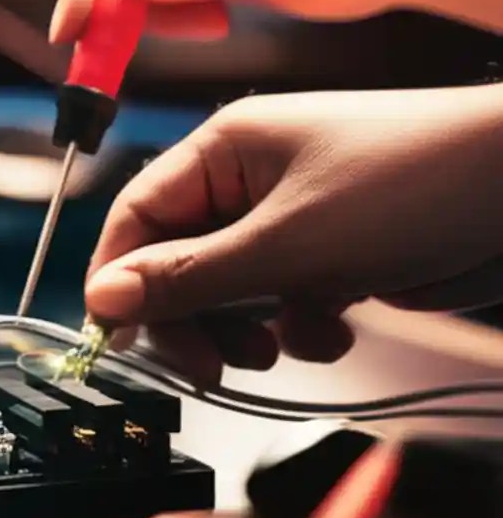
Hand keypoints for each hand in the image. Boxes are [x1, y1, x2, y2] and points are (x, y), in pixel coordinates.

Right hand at [83, 84, 502, 385]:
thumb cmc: (414, 185)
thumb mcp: (286, 243)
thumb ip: (187, 278)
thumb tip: (102, 299)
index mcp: (223, 149)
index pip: (136, 216)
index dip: (119, 280)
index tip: (118, 340)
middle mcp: (247, 180)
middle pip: (177, 263)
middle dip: (193, 319)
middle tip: (212, 368)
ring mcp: (290, 218)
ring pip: (229, 292)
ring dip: (250, 329)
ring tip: (286, 344)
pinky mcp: (329, 252)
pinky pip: (281, 302)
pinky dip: (301, 326)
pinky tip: (337, 327)